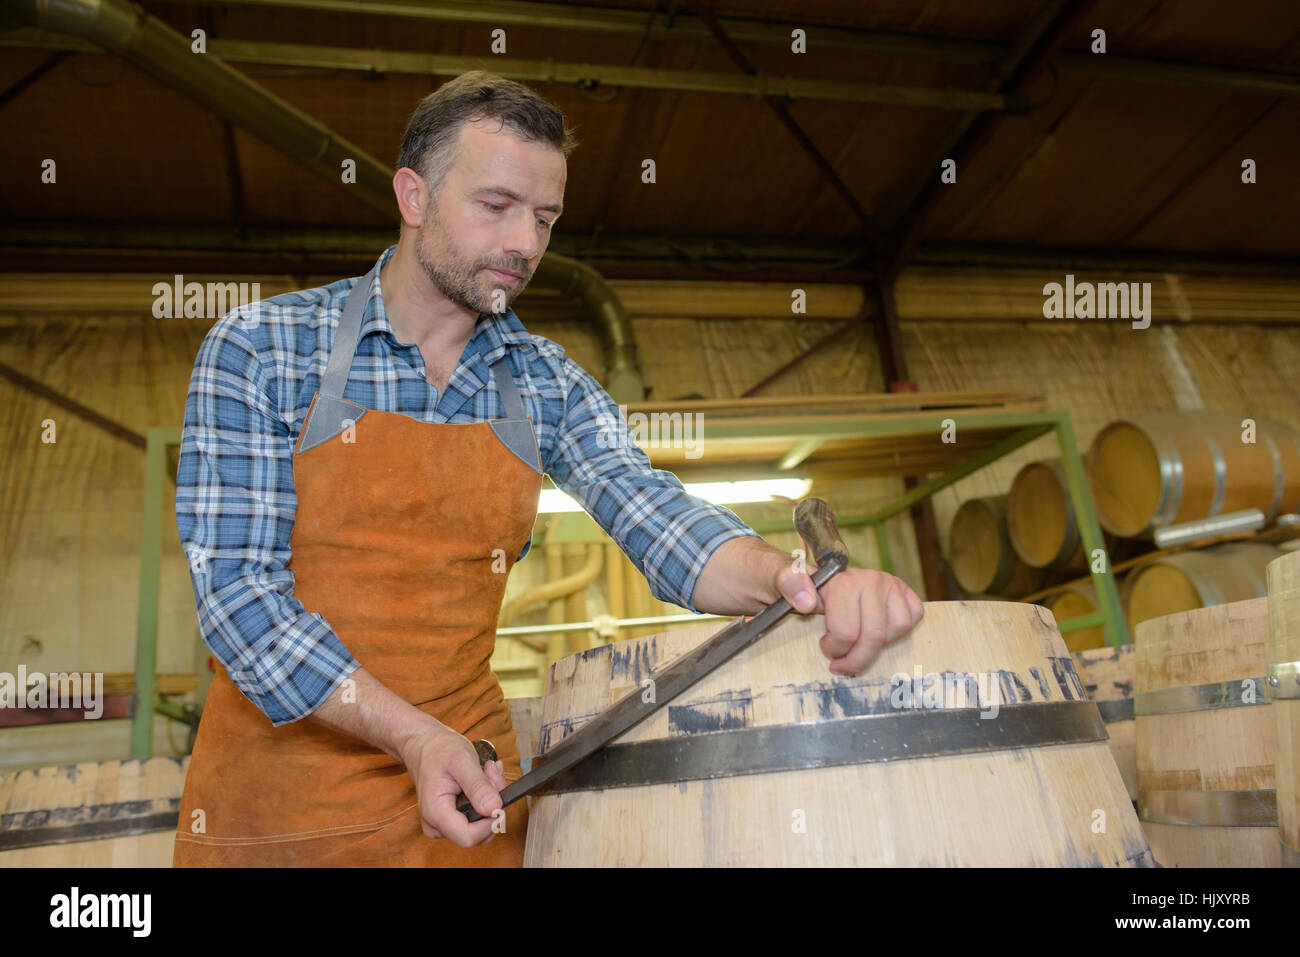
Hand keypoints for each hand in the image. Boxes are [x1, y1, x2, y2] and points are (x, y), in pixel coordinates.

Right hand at [398, 722, 507, 847]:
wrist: (424, 745)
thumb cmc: (439, 750)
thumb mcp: (461, 760)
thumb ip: (477, 786)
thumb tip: (494, 809)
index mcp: (435, 813)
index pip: (468, 838)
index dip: (489, 822)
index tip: (498, 797)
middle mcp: (437, 825)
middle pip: (479, 833)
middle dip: (493, 805)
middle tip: (492, 773)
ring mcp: (444, 824)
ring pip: (481, 825)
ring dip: (492, 798)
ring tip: (487, 771)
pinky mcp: (452, 819)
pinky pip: (478, 817)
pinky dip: (486, 798)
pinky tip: (484, 778)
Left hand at [777, 562, 923, 675]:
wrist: (788, 574)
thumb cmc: (782, 583)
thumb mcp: (771, 579)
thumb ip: (786, 582)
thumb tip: (808, 600)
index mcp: (839, 580)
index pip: (846, 630)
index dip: (835, 649)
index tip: (825, 649)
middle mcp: (868, 578)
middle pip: (874, 635)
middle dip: (856, 658)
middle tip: (839, 661)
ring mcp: (887, 583)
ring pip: (898, 627)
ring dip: (879, 645)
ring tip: (858, 643)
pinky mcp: (901, 590)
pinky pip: (914, 615)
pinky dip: (900, 630)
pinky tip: (879, 632)